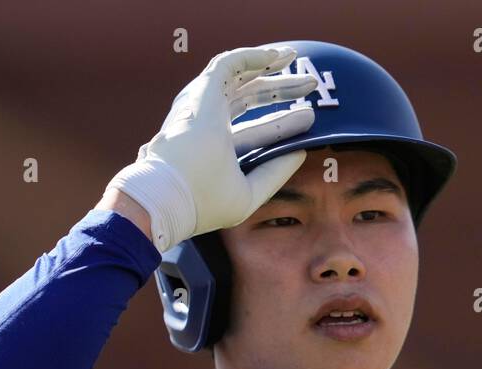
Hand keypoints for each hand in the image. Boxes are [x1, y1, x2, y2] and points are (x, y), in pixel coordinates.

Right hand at [103, 46, 319, 253]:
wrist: (170, 194)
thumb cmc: (203, 200)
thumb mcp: (248, 192)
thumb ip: (274, 173)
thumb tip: (301, 151)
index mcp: (215, 149)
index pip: (253, 130)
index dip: (281, 124)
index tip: (310, 118)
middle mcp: (207, 122)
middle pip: (250, 98)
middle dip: (280, 90)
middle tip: (312, 85)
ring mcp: (203, 105)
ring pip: (242, 77)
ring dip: (270, 67)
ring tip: (297, 59)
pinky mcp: (203, 89)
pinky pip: (231, 63)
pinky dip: (254, 56)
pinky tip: (277, 56)